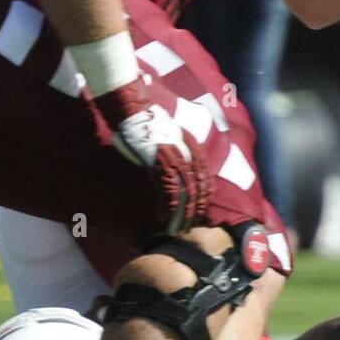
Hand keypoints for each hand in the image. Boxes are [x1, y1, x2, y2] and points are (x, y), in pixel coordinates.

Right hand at [94, 80, 211, 231]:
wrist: (133, 113)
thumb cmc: (149, 125)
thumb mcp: (173, 136)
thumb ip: (180, 151)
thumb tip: (180, 170)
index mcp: (193, 147)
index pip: (206, 177)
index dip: (205, 197)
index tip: (201, 210)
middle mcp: (188, 153)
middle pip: (200, 187)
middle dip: (197, 209)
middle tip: (193, 224)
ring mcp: (175, 158)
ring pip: (188, 192)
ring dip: (185, 212)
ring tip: (181, 226)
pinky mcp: (160, 163)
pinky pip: (170, 189)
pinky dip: (171, 205)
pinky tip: (169, 216)